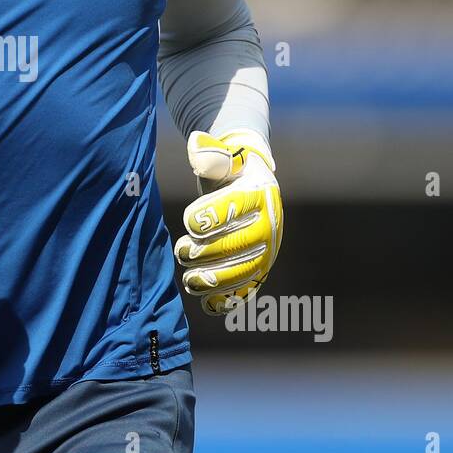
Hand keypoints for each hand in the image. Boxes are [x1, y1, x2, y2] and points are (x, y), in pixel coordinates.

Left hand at [174, 129, 283, 314]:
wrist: (249, 186)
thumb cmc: (230, 172)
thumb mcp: (222, 157)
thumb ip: (209, 154)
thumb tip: (197, 149)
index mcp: (259, 194)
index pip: (236, 207)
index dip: (210, 217)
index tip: (188, 222)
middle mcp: (269, 224)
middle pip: (239, 246)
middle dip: (206, 253)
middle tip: (183, 251)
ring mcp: (266, 250)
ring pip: (244, 273)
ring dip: (215, 281)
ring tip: (190, 280)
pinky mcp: (259, 270)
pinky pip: (247, 290)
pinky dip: (229, 301)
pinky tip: (208, 304)